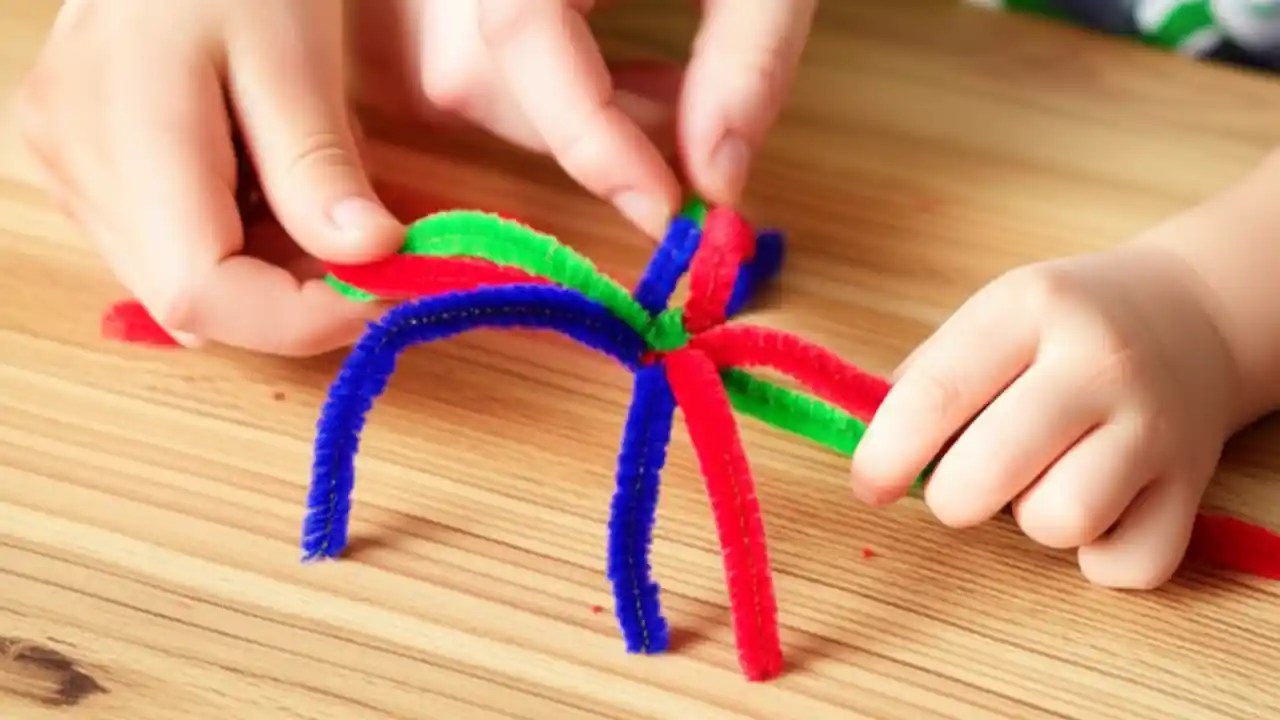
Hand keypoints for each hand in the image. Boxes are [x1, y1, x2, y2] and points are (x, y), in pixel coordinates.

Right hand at [17, 0, 402, 355]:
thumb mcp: (293, 53)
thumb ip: (319, 166)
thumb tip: (372, 261)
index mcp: (121, 138)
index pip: (202, 292)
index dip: (300, 318)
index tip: (385, 294)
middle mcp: (78, 170)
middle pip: (191, 299)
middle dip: (295, 295)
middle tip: (371, 253)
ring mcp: (73, 169)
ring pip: (184, 280)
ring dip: (272, 269)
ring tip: (325, 198)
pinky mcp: (88, 164)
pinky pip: (172, 240)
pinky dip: (243, 238)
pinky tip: (277, 182)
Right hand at [353, 0, 816, 237]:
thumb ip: (750, 59)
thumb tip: (716, 181)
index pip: (514, 33)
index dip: (586, 138)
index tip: (666, 209)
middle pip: (473, 69)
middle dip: (584, 135)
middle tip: (688, 153)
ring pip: (468, 68)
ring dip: (571, 115)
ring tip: (672, 96)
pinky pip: (481, 42)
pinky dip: (559, 79)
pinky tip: (631, 65)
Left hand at [849, 242, 1242, 588]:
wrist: (1191, 317)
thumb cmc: (1058, 331)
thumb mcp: (991, 320)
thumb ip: (924, 383)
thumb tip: (866, 456)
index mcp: (1028, 308)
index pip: (934, 394)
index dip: (884, 456)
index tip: (869, 485)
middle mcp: (1098, 361)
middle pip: (990, 472)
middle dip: (953, 499)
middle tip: (961, 485)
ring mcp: (1155, 424)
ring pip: (1060, 521)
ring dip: (1033, 521)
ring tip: (1043, 482)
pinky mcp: (1193, 484)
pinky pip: (1126, 565)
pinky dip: (1100, 558)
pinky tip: (1099, 512)